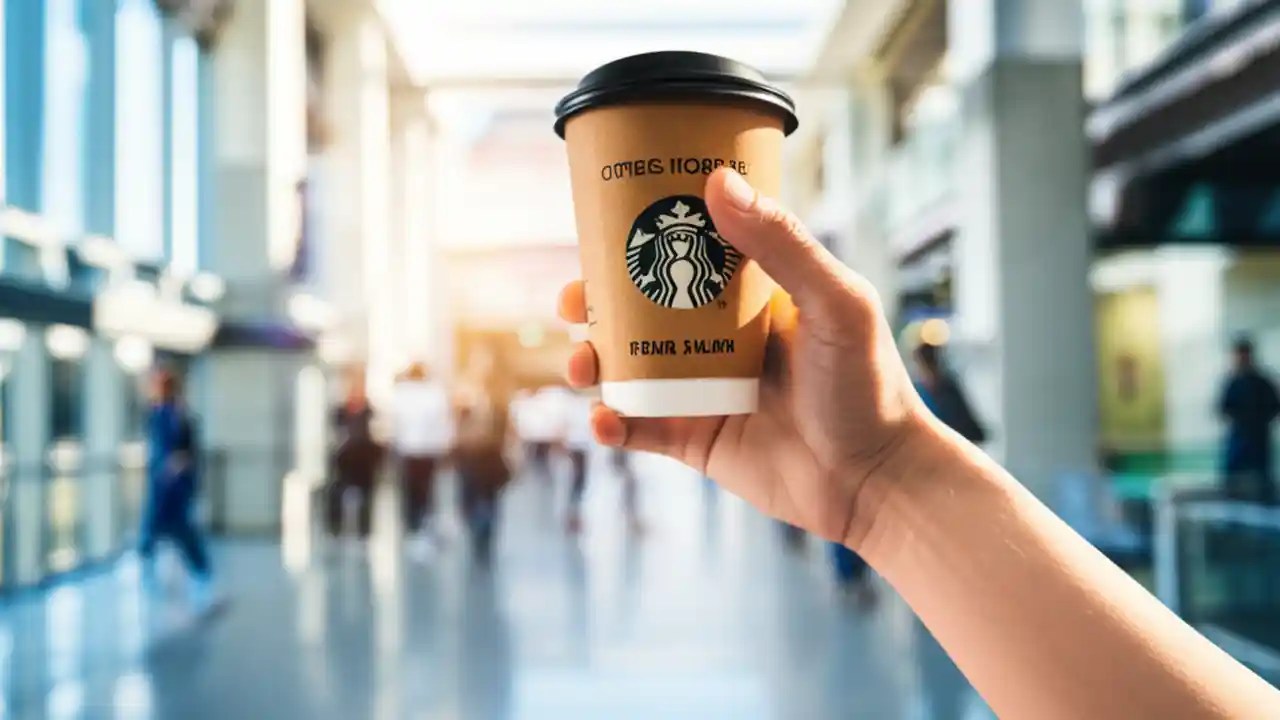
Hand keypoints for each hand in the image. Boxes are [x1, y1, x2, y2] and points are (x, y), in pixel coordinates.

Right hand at [559, 168, 927, 544]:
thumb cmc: (870, 385)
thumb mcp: (834, 302)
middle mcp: (717, 339)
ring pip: (626, 368)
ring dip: (591, 362)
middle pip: (636, 311)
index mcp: (748, 297)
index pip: (681, 254)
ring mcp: (701, 390)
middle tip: (570, 304)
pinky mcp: (695, 440)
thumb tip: (716, 184)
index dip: (635, 242)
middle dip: (593, 306)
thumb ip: (781, 244)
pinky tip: (604, 421)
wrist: (878, 481)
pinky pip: (638, 429)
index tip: (598, 230)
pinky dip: (610, 425)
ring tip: (582, 366)